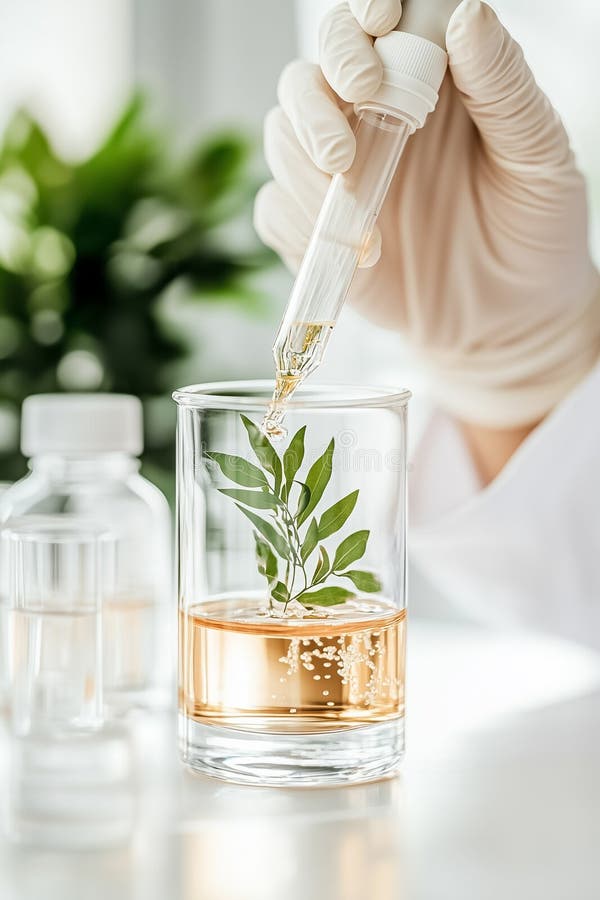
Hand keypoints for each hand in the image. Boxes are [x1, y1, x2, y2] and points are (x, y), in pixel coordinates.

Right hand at [254, 0, 599, 427]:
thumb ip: (505, 89)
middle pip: (306, 78)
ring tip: (356, 200)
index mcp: (426, 86)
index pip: (370, 28)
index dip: (359, 18)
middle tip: (347, 144)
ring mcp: (341, 181)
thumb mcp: (538, 158)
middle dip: (316, 100)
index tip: (378, 24)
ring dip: (303, 164)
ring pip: (280, 139)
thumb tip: (467, 16)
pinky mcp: (319, 235)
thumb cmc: (534, 233)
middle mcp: (373, 125)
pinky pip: (276, 211)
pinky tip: (359, 250)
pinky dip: (301, 225)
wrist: (509, 325)